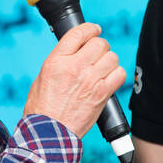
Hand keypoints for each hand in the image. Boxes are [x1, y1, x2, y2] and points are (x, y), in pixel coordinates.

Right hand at [23, 22, 125, 138]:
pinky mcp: (102, 94)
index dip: (90, 29)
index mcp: (56, 61)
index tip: (95, 30)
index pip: (78, 33)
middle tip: (96, 55)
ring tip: (101, 70)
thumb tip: (76, 51)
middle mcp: (75, 67)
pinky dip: (117, 75)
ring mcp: (91, 80)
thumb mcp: (42, 76)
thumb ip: (60, 61)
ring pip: (112, 57)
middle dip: (99, 47)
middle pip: (99, 43)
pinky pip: (120, 74)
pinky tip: (108, 80)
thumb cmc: (42, 109)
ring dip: (109, 61)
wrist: (48, 134)